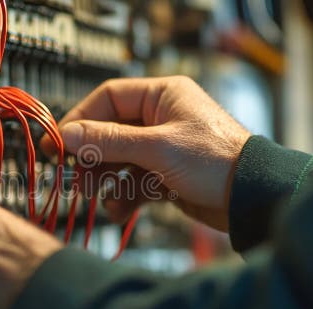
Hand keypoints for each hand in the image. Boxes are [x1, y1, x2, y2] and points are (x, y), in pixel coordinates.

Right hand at [42, 76, 250, 230]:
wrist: (252, 198)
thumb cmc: (215, 160)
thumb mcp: (156, 147)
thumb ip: (108, 140)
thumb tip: (68, 134)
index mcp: (162, 95)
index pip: (108, 98)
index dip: (81, 119)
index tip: (60, 143)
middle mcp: (161, 118)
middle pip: (110, 132)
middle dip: (93, 157)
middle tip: (76, 176)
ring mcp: (164, 148)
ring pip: (119, 160)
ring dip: (106, 179)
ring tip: (98, 195)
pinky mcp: (167, 175)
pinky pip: (134, 182)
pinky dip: (124, 196)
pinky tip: (120, 209)